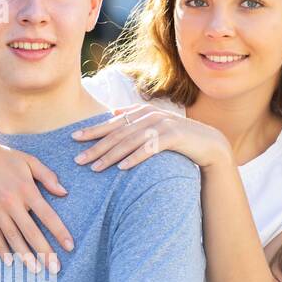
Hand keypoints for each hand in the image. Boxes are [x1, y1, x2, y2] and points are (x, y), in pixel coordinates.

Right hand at [0, 136, 74, 273]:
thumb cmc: (5, 157)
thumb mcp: (29, 161)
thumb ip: (47, 176)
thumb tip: (64, 193)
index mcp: (26, 189)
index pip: (47, 215)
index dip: (59, 232)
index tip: (70, 246)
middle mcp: (11, 202)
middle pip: (31, 231)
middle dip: (44, 252)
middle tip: (55, 269)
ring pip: (13, 237)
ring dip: (25, 256)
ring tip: (36, 270)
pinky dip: (2, 249)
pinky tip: (10, 262)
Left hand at [71, 105, 231, 170]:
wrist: (208, 143)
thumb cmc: (177, 138)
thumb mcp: (154, 126)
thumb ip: (134, 120)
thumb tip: (113, 114)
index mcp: (142, 113)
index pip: (112, 123)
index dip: (92, 131)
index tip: (73, 139)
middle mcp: (150, 116)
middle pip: (117, 134)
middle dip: (96, 147)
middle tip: (77, 160)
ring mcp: (162, 125)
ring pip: (130, 142)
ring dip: (110, 156)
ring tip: (95, 168)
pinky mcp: (174, 137)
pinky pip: (150, 149)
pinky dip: (135, 158)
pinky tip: (121, 168)